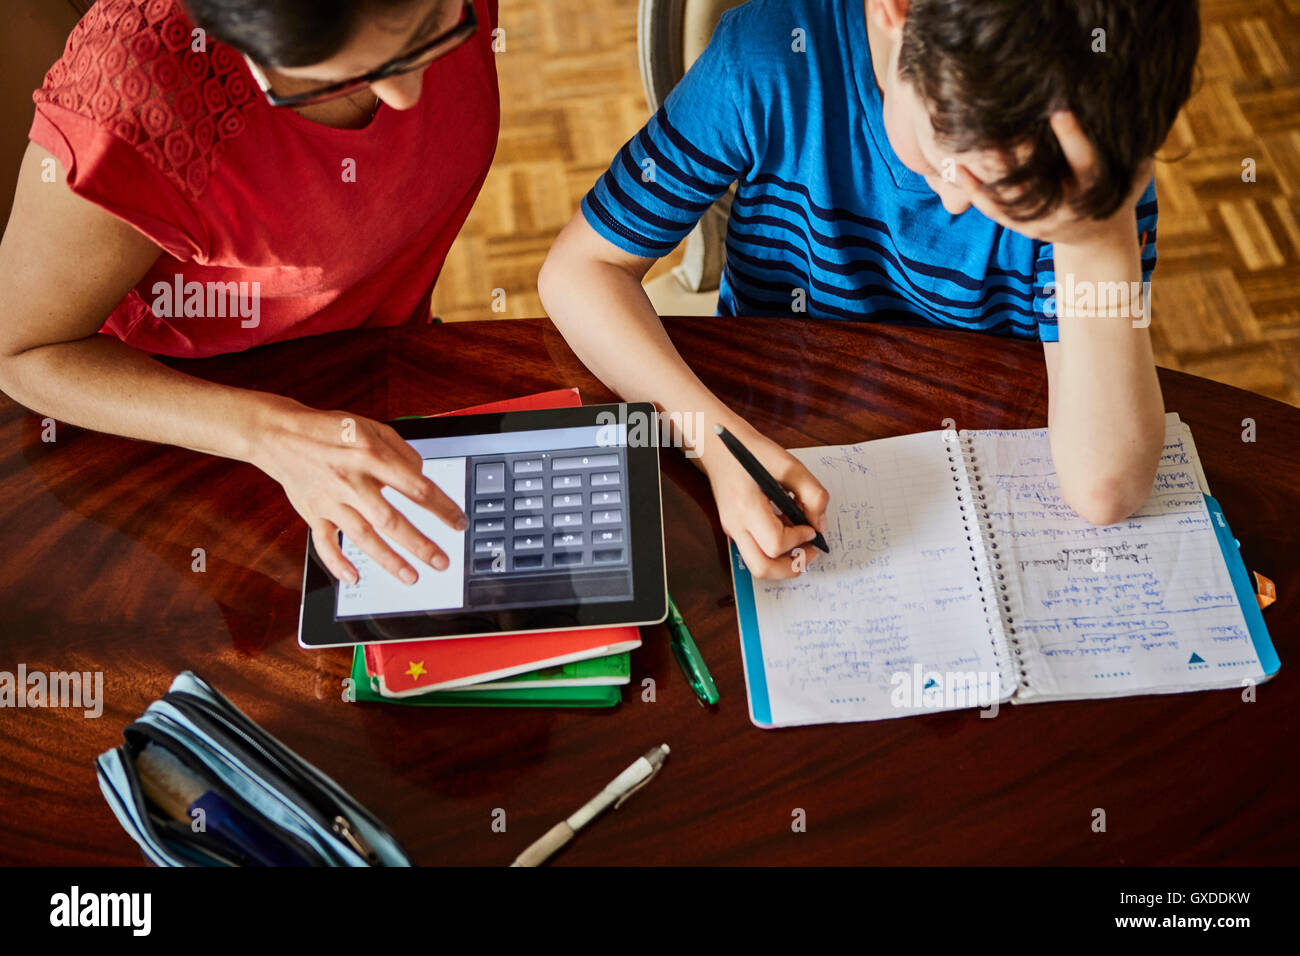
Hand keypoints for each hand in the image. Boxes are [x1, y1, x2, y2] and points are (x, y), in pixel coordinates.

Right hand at [251, 398, 466, 585]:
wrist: (280, 434)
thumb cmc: (330, 431)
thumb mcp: (371, 427)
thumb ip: (401, 451)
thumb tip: (422, 476)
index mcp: (371, 457)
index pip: (415, 487)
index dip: (441, 508)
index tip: (458, 523)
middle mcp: (351, 481)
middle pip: (391, 520)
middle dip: (420, 544)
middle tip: (442, 562)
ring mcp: (331, 500)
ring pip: (363, 536)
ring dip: (389, 560)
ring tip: (412, 577)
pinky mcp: (312, 513)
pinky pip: (324, 543)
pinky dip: (337, 563)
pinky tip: (354, 577)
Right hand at [699, 420, 829, 579]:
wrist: (720, 448)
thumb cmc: (753, 453)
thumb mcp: (790, 465)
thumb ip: (812, 494)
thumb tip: (819, 525)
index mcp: (747, 507)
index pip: (776, 543)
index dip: (799, 538)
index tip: (811, 527)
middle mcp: (735, 525)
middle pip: (762, 568)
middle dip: (792, 567)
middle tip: (810, 552)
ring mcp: (732, 530)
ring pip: (758, 565)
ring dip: (783, 561)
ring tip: (798, 538)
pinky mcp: (734, 530)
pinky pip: (755, 552)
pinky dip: (774, 550)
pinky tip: (785, 528)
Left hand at [953, 111, 1152, 250]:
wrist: (1097, 241)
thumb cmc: (1118, 193)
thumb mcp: (1134, 173)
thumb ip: (1136, 149)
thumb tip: (1144, 110)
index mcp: (1095, 191)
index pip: (1087, 162)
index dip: (1075, 138)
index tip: (1061, 111)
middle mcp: (1066, 208)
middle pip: (1040, 180)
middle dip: (1020, 154)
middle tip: (1000, 124)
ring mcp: (1042, 220)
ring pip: (1012, 196)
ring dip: (990, 171)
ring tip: (968, 144)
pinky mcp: (1021, 226)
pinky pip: (995, 210)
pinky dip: (975, 190)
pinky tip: (957, 170)